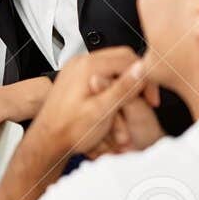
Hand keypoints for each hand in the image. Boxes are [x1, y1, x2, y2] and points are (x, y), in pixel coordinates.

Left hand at [29, 48, 153, 158]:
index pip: (129, 59)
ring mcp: (76, 69)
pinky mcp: (75, 78)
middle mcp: (80, 63)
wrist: (47, 140)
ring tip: (133, 101)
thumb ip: (123, 88)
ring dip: (126, 81)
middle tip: (146, 98)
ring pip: (112, 65)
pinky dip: (113, 84)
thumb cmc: (69, 130)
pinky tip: (117, 101)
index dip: (145, 78)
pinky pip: (101, 72)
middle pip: (121, 58)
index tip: (151, 97)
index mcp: (88, 66)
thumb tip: (142, 69)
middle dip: (137, 77)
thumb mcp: (102, 111)